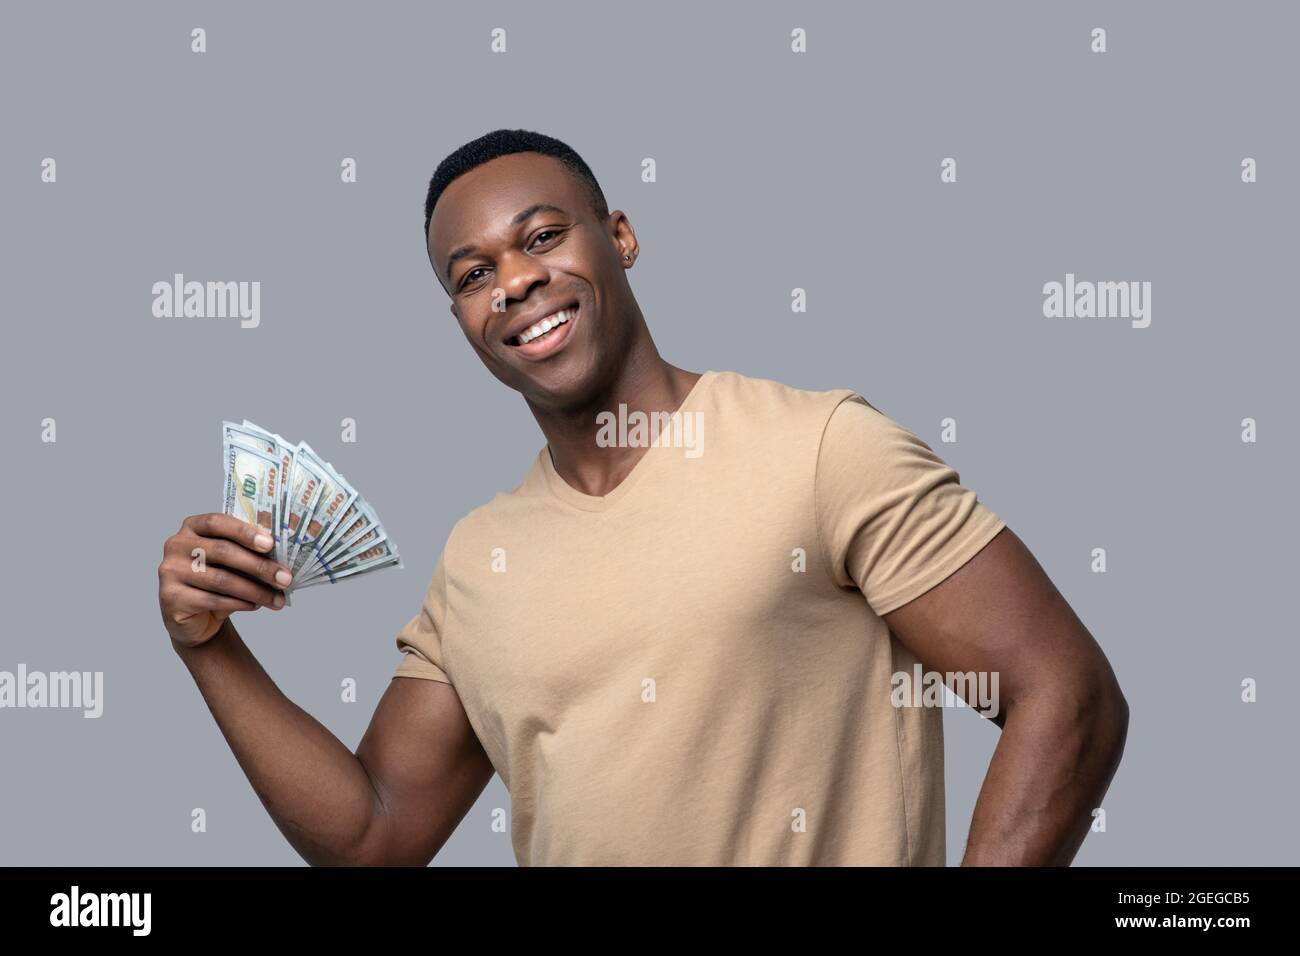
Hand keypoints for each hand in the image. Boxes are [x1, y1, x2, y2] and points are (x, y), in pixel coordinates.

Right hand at [158, 513, 293, 647]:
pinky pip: (213, 600)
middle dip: (259, 566)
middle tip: (285, 578)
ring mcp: (170, 571)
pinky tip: (256, 605)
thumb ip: (248, 551)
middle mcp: (176, 545)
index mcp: (192, 526)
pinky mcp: (171, 597)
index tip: (270, 543)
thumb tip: (283, 554)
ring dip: (256, 590)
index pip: (217, 522)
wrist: (195, 616)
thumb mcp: (232, 561)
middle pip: (223, 551)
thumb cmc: (218, 579)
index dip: (244, 531)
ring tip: (277, 598)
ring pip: (221, 579)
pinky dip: (240, 603)